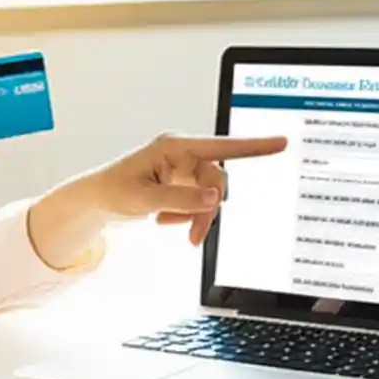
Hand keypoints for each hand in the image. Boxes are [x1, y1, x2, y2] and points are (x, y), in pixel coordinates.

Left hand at [28, 132, 286, 268]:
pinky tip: (163, 219)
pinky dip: (186, 215)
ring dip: (196, 216)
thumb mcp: (146, 199)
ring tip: (169, 226)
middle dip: (208, 209)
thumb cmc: (114, 190)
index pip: (222, 146)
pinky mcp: (181, 184)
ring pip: (209, 196)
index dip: (254, 146)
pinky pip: (198, 202)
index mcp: (175, 146)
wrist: (97, 201)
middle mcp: (183, 154)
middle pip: (218, 180)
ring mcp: (183, 169)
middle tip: (194, 235)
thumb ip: (182, 199)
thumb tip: (216, 198)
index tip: (281, 143)